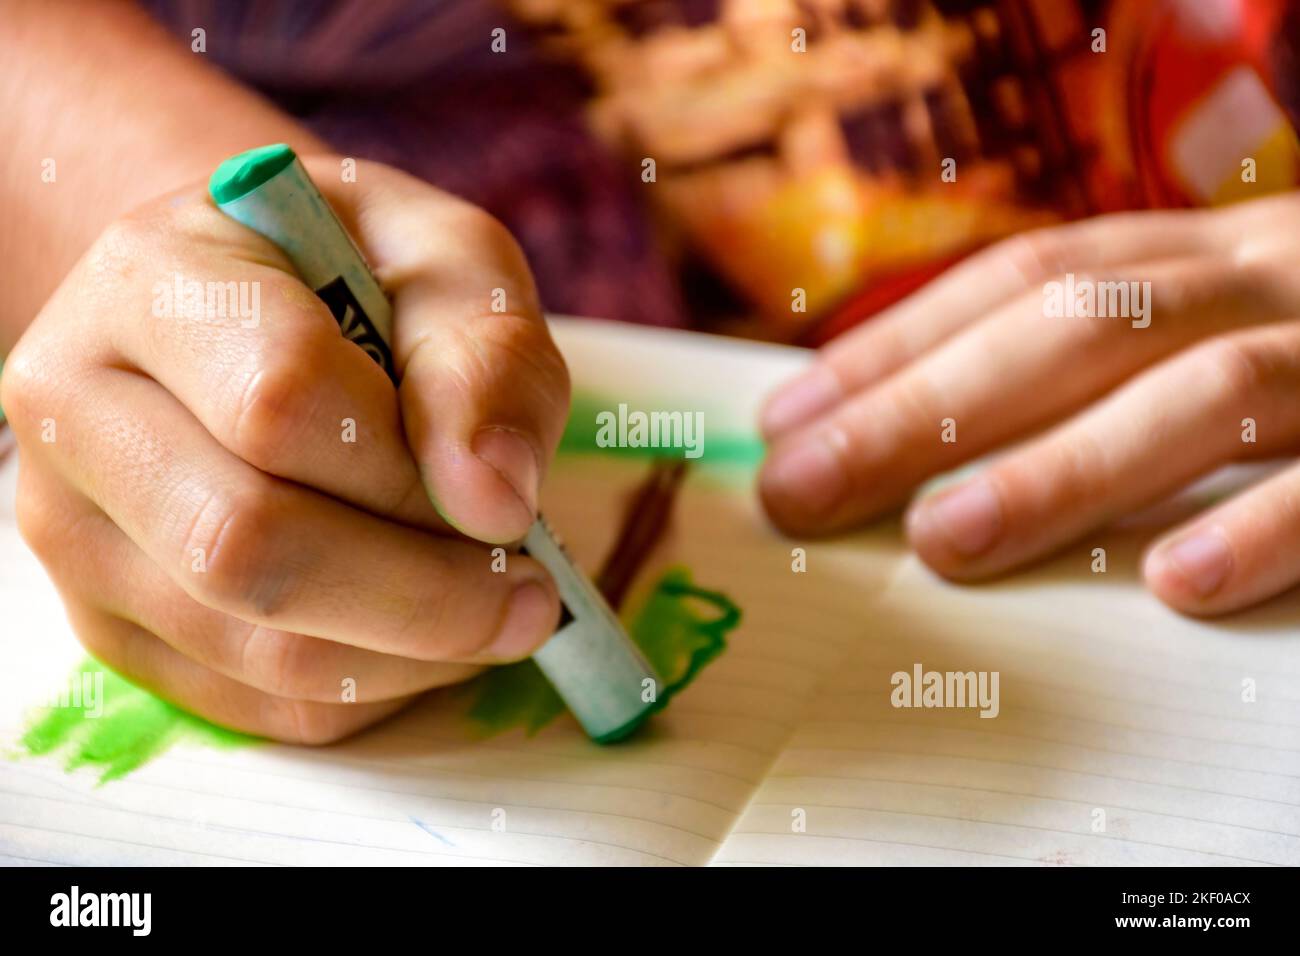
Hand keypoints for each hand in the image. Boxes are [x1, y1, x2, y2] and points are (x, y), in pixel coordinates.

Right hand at [1, 157, 569, 740]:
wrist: (247, 313)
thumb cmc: (356, 274)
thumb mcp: (449, 264)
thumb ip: (486, 355)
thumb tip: (495, 497)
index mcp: (152, 282)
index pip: (277, 403)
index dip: (414, 475)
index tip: (512, 505)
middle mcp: (73, 406)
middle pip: (246, 546)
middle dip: (426, 594)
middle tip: (532, 592)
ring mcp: (76, 529)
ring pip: (254, 645)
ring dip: (413, 653)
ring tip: (496, 610)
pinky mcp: (114, 622)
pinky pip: (258, 702)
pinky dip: (374, 687)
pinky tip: (428, 637)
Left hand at [759, 192, 1299, 615]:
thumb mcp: (1212, 316)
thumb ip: (1097, 353)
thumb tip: (915, 422)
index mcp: (1207, 254)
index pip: (1026, 281)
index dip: (899, 343)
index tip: (789, 415)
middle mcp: (1274, 278)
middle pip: (1075, 330)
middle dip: (924, 407)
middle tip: (804, 489)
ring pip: (1202, 392)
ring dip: (1064, 469)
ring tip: (945, 540)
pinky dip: (1271, 528)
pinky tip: (1180, 586)